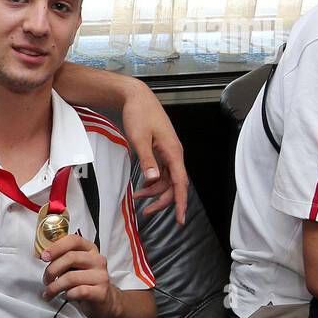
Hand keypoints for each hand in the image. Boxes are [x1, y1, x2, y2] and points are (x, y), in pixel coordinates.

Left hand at [41, 232, 121, 317]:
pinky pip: (78, 291)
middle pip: (70, 258)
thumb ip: (62, 258)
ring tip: (50, 292)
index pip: (74, 240)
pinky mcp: (101, 292)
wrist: (103, 300)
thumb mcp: (74, 266)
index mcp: (90, 249)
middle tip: (46, 280)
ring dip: (55, 287)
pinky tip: (65, 296)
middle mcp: (97, 260)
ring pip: (71, 277)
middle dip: (52, 270)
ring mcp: (101, 276)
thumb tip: (44, 255)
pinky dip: (67, 294)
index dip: (56, 247)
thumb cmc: (84, 281)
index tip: (44, 257)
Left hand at [120, 82, 187, 223]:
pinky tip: (143, 185)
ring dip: (154, 190)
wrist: (137, 98)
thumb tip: (154, 179)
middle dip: (162, 200)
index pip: (180, 183)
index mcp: (173, 152)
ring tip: (137, 197)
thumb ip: (147, 160)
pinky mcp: (162, 150)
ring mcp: (169, 152)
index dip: (180, 202)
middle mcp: (174, 154)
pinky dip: (153, 181)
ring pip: (167, 179)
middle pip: (174, 185)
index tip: (180, 219)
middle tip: (146, 212)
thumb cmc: (139, 114)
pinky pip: (162, 171)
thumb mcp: (139, 139)